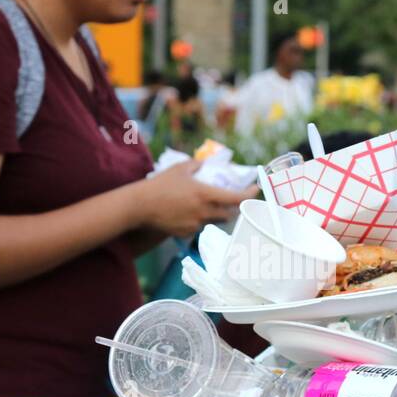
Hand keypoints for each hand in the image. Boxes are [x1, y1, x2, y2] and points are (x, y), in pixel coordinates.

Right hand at [140, 161, 258, 238]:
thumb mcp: (180, 168)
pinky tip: (188, 213)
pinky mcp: (186, 233)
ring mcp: (196, 225)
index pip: (236, 198)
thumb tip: (203, 163)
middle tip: (232, 200)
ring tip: (206, 205)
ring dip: (215, 214)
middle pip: (229, 214)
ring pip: (214, 221)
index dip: (249, 194)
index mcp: (206, 194)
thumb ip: (196, 165)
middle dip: (233, 208)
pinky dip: (199, 221)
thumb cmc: (160, 185)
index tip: (255, 189)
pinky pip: (199, 228)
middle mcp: (204, 212)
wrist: (141, 206)